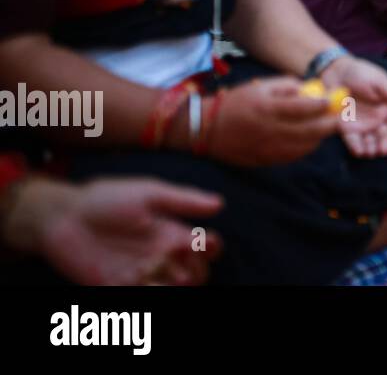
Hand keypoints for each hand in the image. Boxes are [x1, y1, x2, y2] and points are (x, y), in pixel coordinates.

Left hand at [25, 177, 222, 284]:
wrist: (64, 217)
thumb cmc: (107, 198)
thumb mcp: (149, 193)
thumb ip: (183, 200)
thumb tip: (220, 203)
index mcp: (171, 232)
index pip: (204, 247)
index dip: (211, 247)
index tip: (205, 242)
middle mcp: (160, 255)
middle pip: (195, 273)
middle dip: (198, 271)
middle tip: (183, 262)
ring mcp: (140, 273)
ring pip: (173, 287)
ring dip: (176, 283)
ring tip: (164, 270)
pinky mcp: (117, 287)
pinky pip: (144, 295)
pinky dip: (153, 290)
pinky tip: (145, 278)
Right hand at [207, 77, 338, 166]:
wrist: (208, 129)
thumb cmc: (236, 103)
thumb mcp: (258, 86)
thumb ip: (284, 85)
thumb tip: (308, 88)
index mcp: (268, 108)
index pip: (301, 108)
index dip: (321, 105)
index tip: (333, 100)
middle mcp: (270, 130)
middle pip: (309, 130)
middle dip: (330, 124)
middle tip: (342, 117)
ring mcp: (269, 148)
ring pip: (305, 145)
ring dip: (320, 136)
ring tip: (329, 127)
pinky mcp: (266, 160)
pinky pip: (293, 155)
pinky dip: (306, 147)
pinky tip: (312, 140)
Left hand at [320, 56, 386, 158]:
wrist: (336, 72)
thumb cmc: (361, 73)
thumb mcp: (379, 81)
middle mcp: (378, 117)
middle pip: (385, 134)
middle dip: (385, 143)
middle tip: (384, 150)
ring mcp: (363, 123)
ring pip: (370, 140)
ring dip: (372, 148)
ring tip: (371, 152)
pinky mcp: (347, 127)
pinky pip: (353, 139)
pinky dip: (356, 146)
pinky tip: (359, 151)